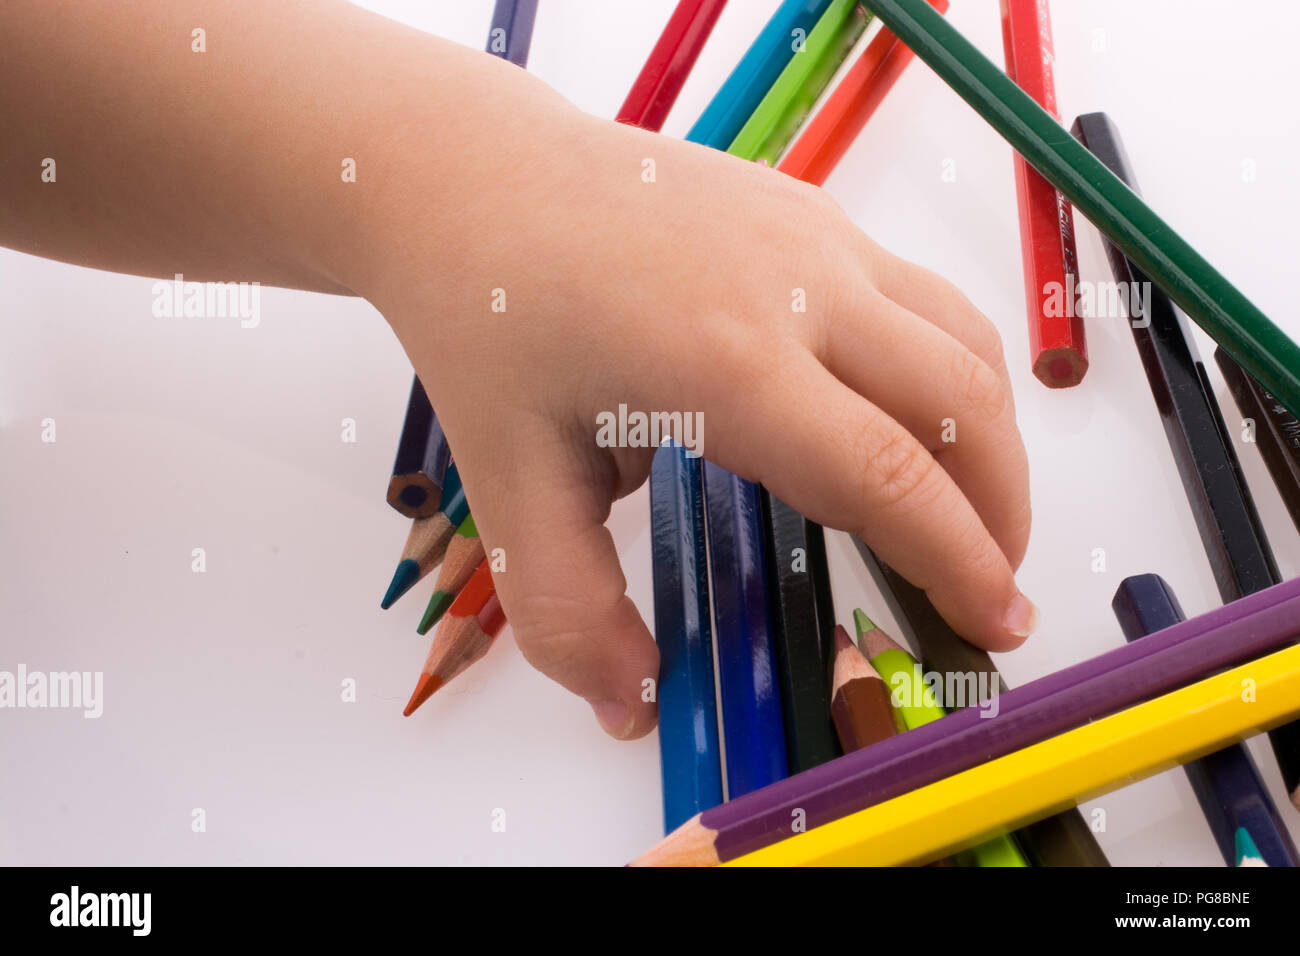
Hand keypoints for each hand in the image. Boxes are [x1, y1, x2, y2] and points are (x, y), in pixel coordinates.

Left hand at [363, 94, 1032, 739]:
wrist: (475, 177)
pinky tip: (902, 420)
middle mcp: (798, 289)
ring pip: (963, 343)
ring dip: (989, 438)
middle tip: (985, 587)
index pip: (889, 479)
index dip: (959, 564)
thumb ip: (570, 612)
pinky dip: (949, 373)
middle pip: (964, 408)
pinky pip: (922, 300)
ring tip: (965, 512)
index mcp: (727, 365)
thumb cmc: (488, 317)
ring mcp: (816, 237)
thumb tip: (630, 708)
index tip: (996, 626)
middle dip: (1000, 514)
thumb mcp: (509, 481)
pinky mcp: (813, 213)